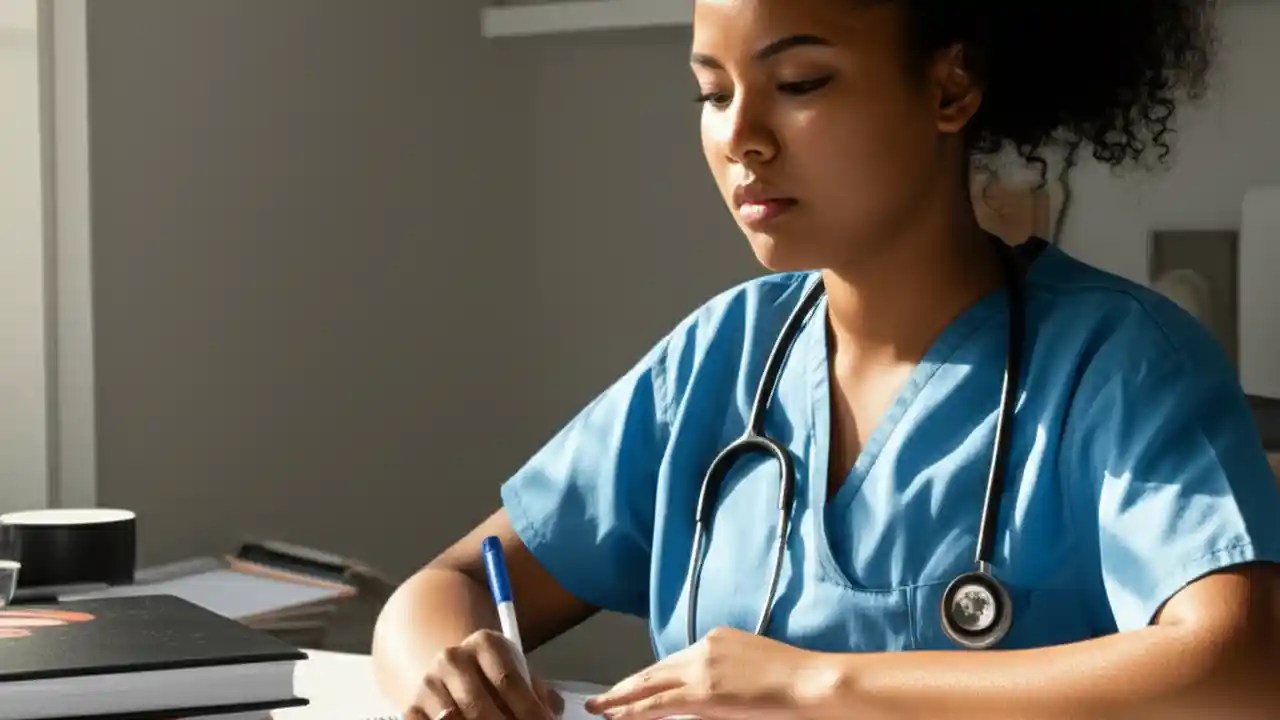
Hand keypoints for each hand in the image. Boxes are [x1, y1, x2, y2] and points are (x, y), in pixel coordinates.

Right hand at [405, 629, 563, 719]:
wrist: (453, 674)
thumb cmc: (494, 678)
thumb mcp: (519, 674)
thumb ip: (539, 694)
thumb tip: (553, 714)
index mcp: (485, 643)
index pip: (508, 682)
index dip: (529, 712)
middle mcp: (453, 657)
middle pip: (480, 706)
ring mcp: (429, 681)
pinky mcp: (412, 705)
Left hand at [584, 626, 837, 719]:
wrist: (811, 683)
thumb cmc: (797, 681)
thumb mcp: (755, 669)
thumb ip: (729, 676)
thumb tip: (712, 695)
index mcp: (718, 639)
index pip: (675, 661)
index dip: (651, 677)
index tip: (633, 687)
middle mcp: (705, 647)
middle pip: (655, 669)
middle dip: (626, 686)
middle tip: (601, 699)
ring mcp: (702, 668)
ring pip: (650, 684)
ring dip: (622, 698)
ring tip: (600, 709)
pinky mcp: (704, 692)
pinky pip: (658, 702)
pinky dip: (635, 710)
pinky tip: (618, 716)